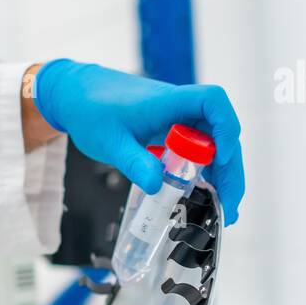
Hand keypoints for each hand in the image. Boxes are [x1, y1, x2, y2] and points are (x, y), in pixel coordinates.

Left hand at [31, 59, 244, 224]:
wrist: (75, 95)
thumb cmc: (91, 111)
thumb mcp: (110, 142)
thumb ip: (134, 162)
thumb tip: (156, 187)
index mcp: (168, 102)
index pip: (211, 101)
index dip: (225, 127)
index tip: (221, 158)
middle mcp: (180, 108)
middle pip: (220, 132)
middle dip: (230, 169)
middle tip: (229, 205)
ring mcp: (178, 120)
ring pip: (212, 145)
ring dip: (221, 174)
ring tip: (223, 209)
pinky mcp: (171, 132)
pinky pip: (196, 150)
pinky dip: (204, 171)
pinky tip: (205, 195)